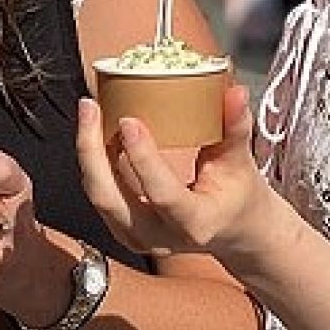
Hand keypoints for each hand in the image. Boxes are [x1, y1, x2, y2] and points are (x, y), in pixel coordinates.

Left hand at [75, 87, 280, 262]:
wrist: (234, 231)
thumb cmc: (238, 196)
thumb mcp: (242, 164)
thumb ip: (235, 128)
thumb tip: (235, 92)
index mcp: (195, 224)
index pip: (161, 194)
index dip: (142, 158)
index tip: (128, 120)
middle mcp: (160, 237)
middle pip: (110, 197)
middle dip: (92, 150)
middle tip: (90, 106)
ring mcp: (137, 237)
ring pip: (98, 195)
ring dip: (88, 152)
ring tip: (89, 111)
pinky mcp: (123, 229)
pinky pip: (99, 194)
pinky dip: (93, 162)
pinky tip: (94, 129)